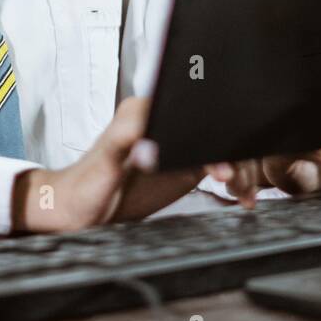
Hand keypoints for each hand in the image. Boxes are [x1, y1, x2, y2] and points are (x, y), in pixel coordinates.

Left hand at [10, 96, 260, 232]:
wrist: (76, 211)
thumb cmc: (84, 184)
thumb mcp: (104, 160)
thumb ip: (124, 137)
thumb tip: (150, 129)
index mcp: (148, 110)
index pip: (195, 109)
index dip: (217, 132)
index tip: (224, 160)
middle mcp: (167, 122)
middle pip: (214, 128)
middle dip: (236, 153)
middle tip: (237, 183)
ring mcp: (177, 145)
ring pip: (221, 147)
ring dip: (240, 168)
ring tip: (243, 195)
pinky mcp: (182, 167)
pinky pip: (216, 165)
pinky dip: (234, 178)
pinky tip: (241, 196)